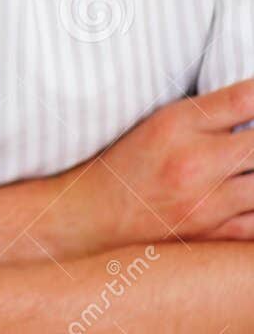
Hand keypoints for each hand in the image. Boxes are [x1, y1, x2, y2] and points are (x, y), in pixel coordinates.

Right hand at [76, 77, 253, 247]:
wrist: (96, 214)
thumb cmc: (130, 162)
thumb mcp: (161, 121)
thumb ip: (210, 112)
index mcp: (176, 124)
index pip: (244, 99)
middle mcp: (192, 161)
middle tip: (251, 142)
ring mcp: (205, 202)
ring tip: (249, 168)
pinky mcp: (212, 234)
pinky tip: (249, 196)